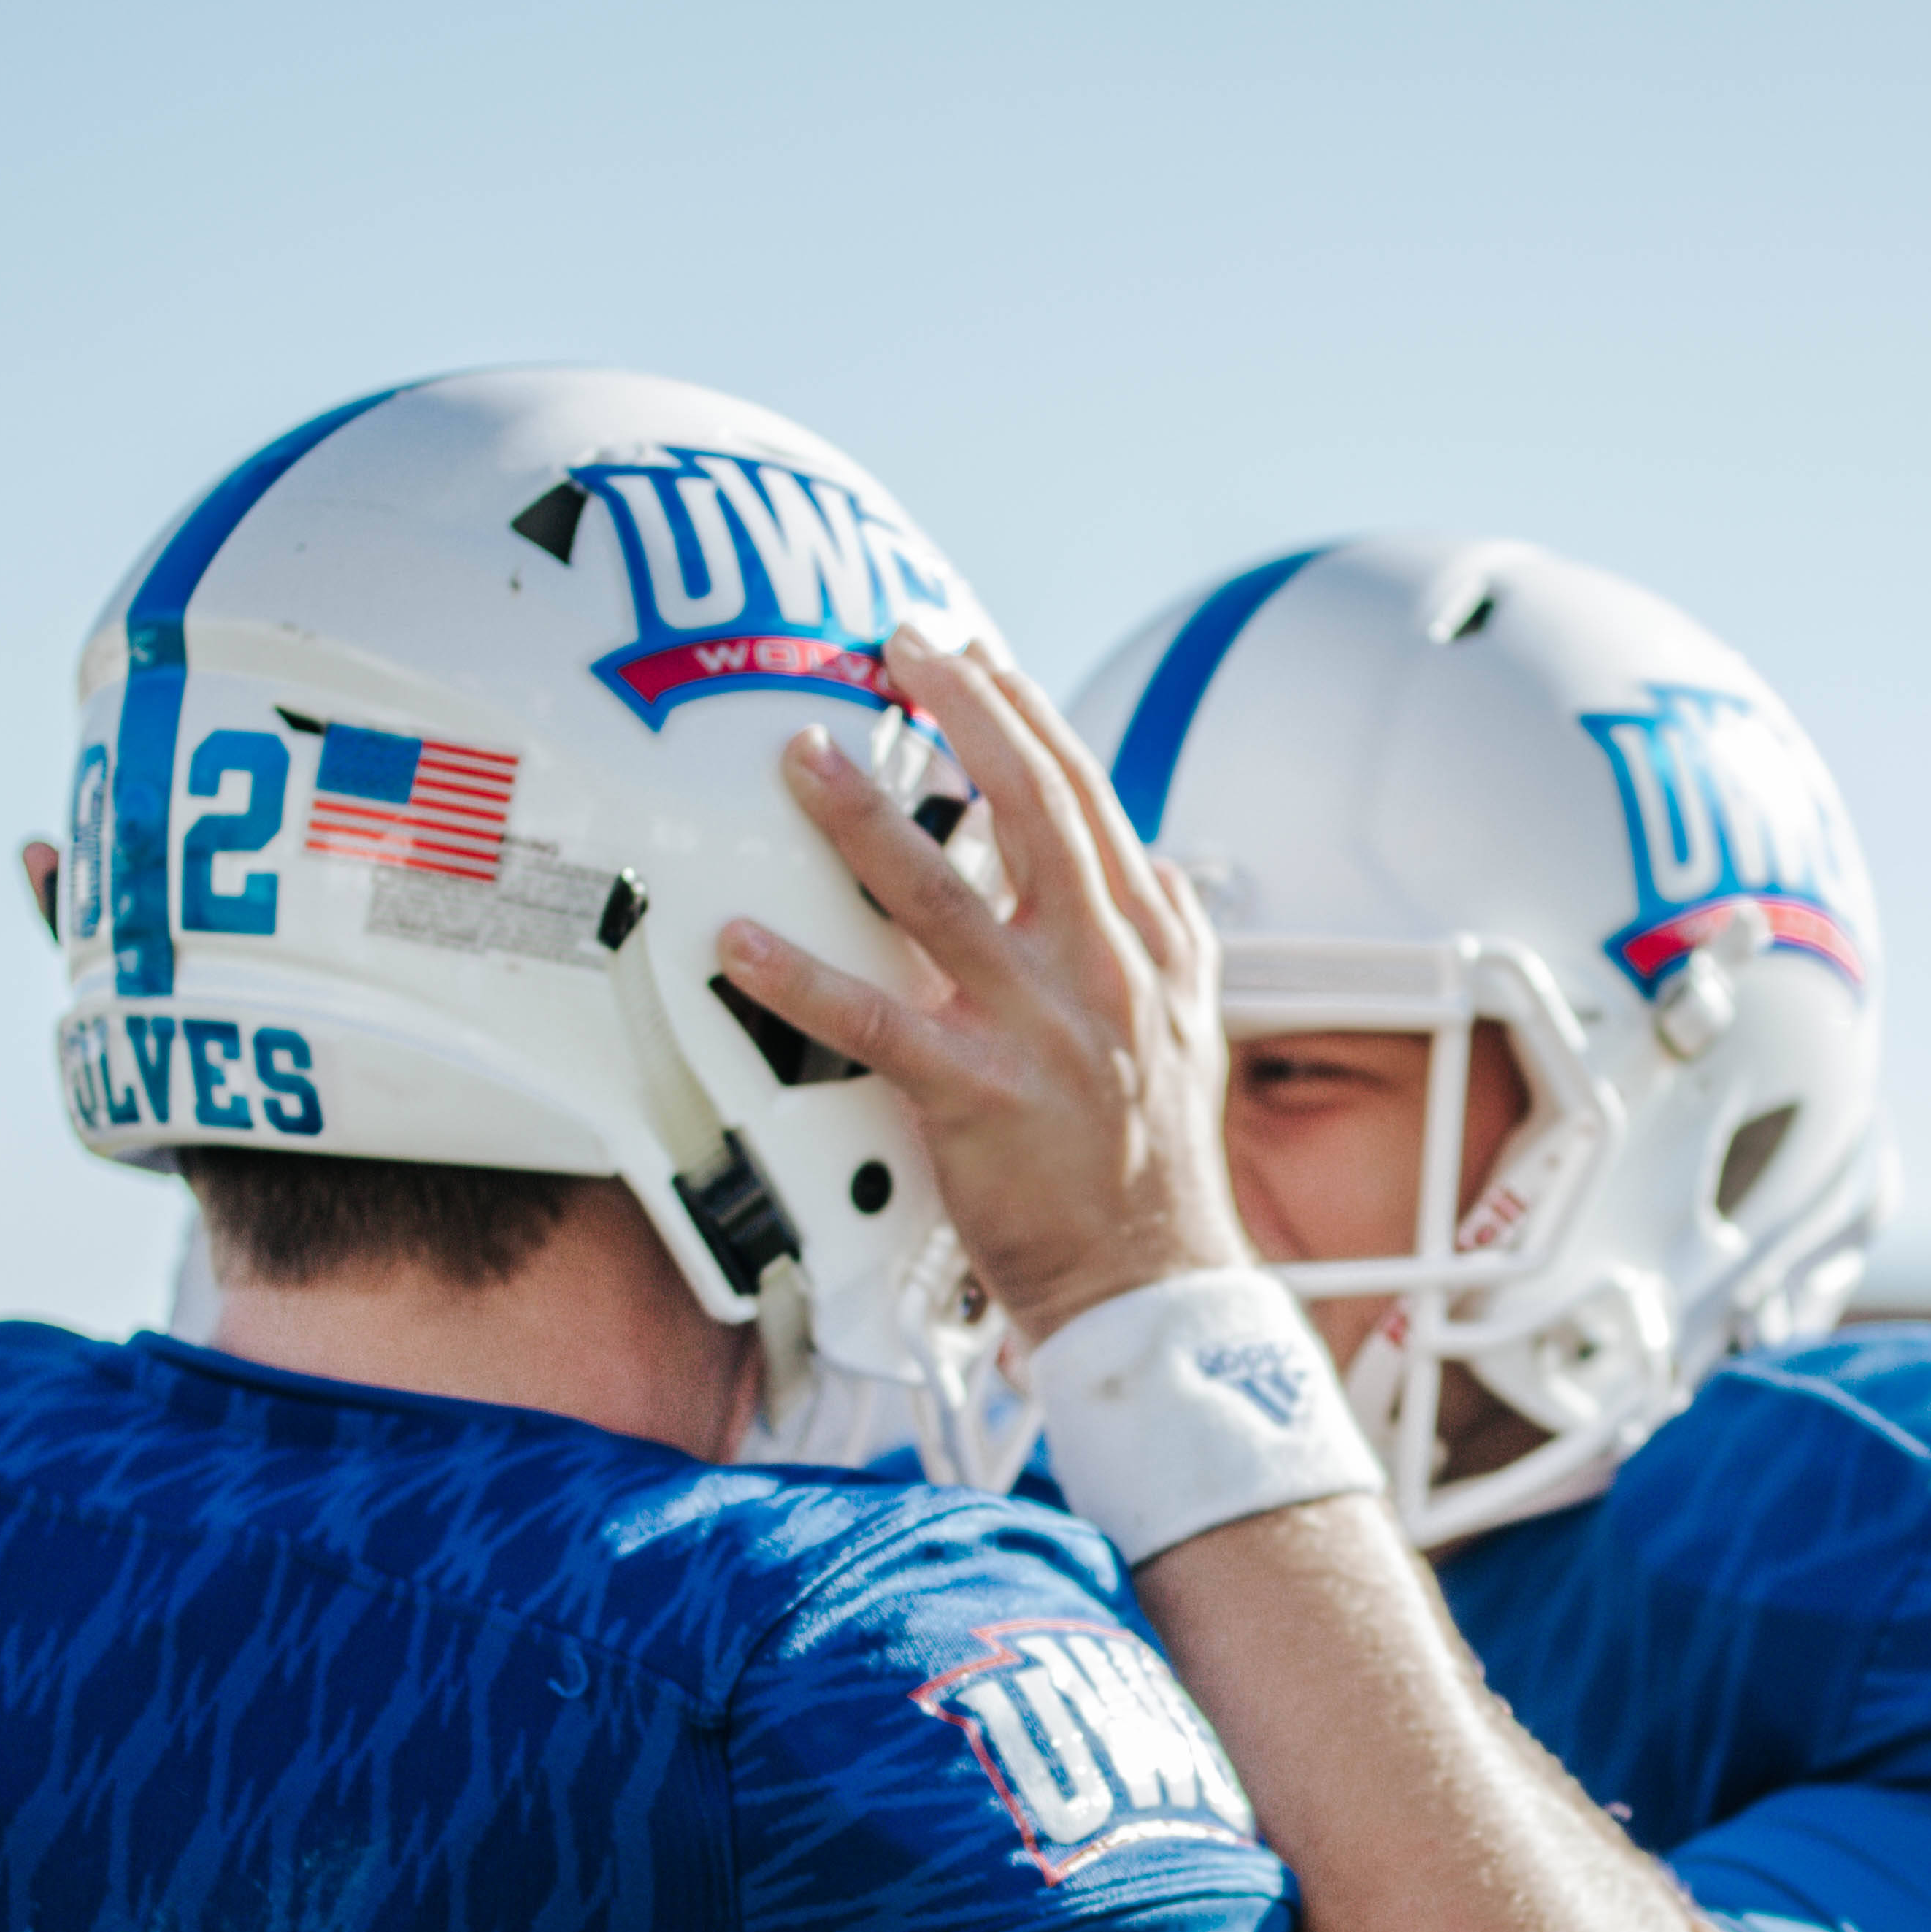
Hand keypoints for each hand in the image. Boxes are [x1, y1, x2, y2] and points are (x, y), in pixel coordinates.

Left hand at [735, 632, 1252, 1350]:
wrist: (1152, 1284)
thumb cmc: (1154, 1163)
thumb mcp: (1193, 1029)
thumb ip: (1174, 938)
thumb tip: (1155, 867)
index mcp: (1148, 943)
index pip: (1086, 796)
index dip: (1024, 712)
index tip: (971, 652)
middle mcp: (1101, 969)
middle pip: (1031, 804)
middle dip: (962, 709)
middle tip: (898, 647)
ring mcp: (1040, 1030)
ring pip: (941, 895)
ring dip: (862, 817)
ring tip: (804, 756)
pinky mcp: (978, 1096)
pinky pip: (872, 1023)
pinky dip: (797, 978)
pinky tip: (737, 941)